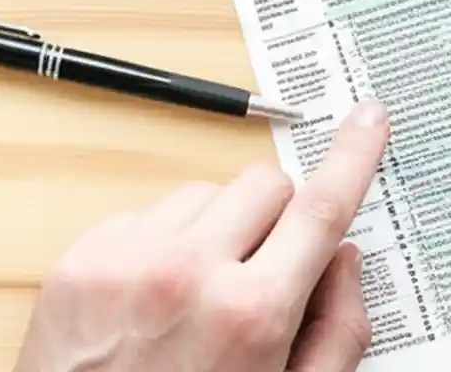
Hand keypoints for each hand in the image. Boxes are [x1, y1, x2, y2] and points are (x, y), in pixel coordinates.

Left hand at [14, 101, 390, 371]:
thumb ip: (338, 331)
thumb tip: (344, 257)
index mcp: (253, 313)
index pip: (322, 208)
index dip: (354, 155)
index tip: (368, 119)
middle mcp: (189, 273)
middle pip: (266, 185)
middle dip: (279, 217)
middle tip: (266, 269)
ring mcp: (128, 261)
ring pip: (205, 193)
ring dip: (217, 229)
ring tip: (198, 296)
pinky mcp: (81, 261)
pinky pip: (146, 215)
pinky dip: (161, 243)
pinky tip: (153, 299)